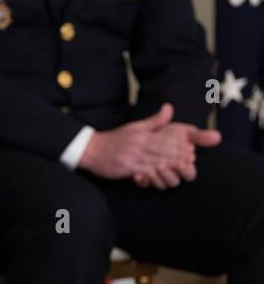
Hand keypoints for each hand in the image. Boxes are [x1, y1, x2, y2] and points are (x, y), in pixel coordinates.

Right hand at [79, 104, 198, 181]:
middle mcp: (138, 145)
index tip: (191, 147)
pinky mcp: (126, 168)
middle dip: (179, 155)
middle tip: (191, 159)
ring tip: (183, 168)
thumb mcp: (135, 127)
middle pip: (164, 150)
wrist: (92, 150)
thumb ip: (155, 121)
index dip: (180, 143)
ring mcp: (132, 157)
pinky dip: (156, 174)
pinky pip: (144, 172)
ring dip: (171, 166)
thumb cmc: (116, 139)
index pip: (165, 138)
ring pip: (156, 162)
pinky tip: (164, 175)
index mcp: (142, 134)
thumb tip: (169, 107)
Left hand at [133, 121, 220, 188]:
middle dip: (170, 175)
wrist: (142, 135)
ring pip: (162, 185)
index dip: (186, 170)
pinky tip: (136, 175)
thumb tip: (218, 136)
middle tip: (163, 165)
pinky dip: (142, 181)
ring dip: (157, 179)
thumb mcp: (181, 132)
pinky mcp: (144, 178)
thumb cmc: (166, 134)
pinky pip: (144, 185)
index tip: (182, 162)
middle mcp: (172, 173)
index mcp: (183, 165)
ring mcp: (158, 177)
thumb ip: (197, 136)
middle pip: (175, 182)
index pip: (189, 173)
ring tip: (151, 169)